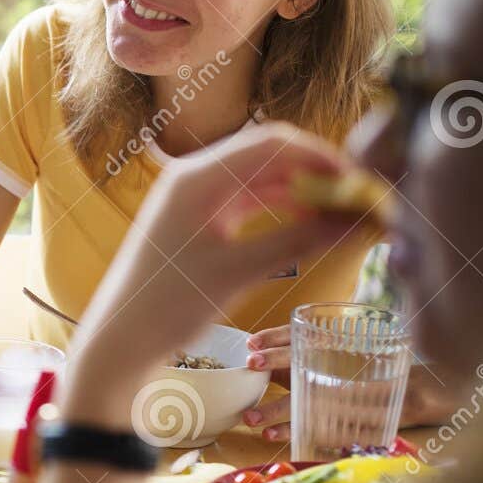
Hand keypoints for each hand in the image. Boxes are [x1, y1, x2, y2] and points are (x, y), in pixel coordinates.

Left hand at [61, 123, 360, 426]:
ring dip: (305, 192)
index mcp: (196, 177)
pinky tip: (314, 226)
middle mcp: (194, 177)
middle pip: (271, 155)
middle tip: (363, 198)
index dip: (322, 154)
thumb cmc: (167, 306)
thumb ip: (299, 241)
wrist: (119, 340)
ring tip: (346, 215)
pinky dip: (284, 209)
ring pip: (264, 179)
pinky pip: (251, 201)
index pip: (272, 142)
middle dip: (318, 172)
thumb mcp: (238, 272)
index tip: (363, 179)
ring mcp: (196, 197)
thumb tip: (358, 222)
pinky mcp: (200, 219)